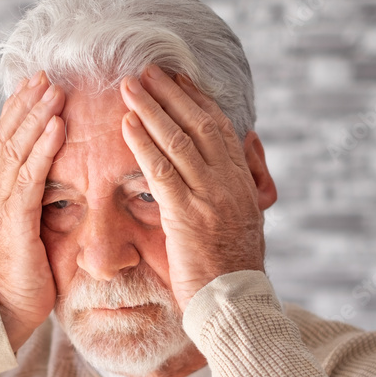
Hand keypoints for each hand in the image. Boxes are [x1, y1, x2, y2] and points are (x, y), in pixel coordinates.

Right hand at [0, 71, 65, 351]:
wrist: (9, 309)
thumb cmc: (29, 273)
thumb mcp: (36, 229)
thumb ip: (42, 202)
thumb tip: (61, 182)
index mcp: (3, 192)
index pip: (8, 140)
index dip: (20, 110)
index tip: (37, 83)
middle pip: (9, 135)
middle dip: (27, 102)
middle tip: (46, 73)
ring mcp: (4, 205)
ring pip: (17, 149)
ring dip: (36, 115)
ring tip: (53, 88)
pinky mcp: (17, 221)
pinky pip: (30, 177)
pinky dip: (43, 148)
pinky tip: (57, 126)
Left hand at [119, 64, 270, 311]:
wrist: (236, 306)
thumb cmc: (235, 270)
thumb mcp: (249, 220)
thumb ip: (246, 182)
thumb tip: (246, 144)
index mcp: (244, 183)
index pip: (220, 128)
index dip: (197, 100)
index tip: (178, 79)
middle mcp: (230, 183)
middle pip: (199, 124)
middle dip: (171, 94)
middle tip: (146, 70)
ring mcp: (210, 198)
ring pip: (178, 141)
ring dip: (150, 109)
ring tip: (128, 87)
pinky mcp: (188, 216)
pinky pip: (162, 172)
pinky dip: (143, 145)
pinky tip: (126, 126)